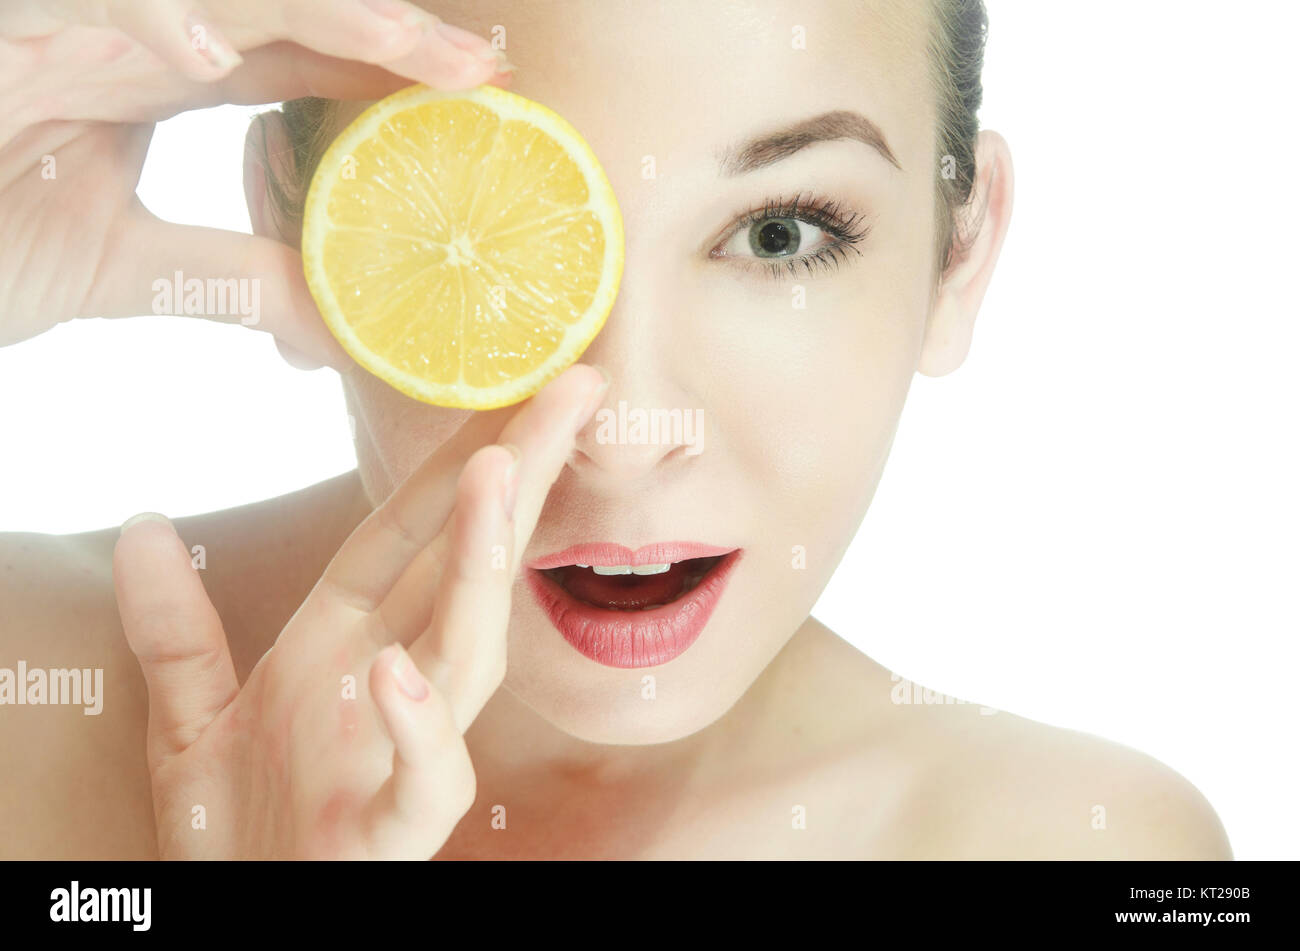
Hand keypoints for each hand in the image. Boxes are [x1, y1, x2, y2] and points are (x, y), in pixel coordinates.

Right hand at [0, 0, 510, 364]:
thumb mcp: (120, 270)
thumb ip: (229, 282)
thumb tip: (339, 332)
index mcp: (151, 78)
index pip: (290, 59)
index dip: (381, 69)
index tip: (477, 92)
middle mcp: (121, 35)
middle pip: (274, 12)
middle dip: (381, 30)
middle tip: (482, 60)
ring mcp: (59, 21)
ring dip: (313, 12)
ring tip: (412, 46)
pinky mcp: (4, 34)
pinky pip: (75, 4)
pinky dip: (144, 21)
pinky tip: (216, 56)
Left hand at [113, 364, 606, 859]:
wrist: (242, 925)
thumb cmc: (238, 840)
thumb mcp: (191, 724)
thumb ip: (174, 632)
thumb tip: (141, 525)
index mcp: (347, 651)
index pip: (408, 536)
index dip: (451, 462)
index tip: (502, 392)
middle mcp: (393, 688)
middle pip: (469, 569)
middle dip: (520, 478)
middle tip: (571, 389)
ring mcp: (402, 758)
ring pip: (466, 654)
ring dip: (483, 569)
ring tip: (498, 479)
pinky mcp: (390, 833)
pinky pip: (419, 778)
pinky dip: (417, 729)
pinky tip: (398, 676)